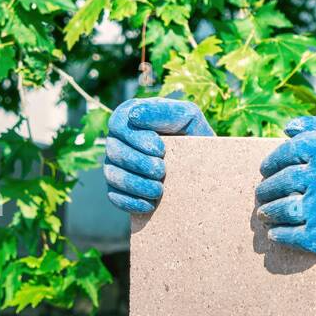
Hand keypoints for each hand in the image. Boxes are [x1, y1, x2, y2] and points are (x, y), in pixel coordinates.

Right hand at [104, 96, 213, 213]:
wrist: (204, 168)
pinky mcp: (119, 188)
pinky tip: (149, 204)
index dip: (135, 138)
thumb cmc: (195, 137)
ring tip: (158, 190)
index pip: (118, 123)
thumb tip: (134, 115)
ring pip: (112, 174)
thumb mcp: (188, 118)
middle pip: (114, 150)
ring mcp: (116, 164)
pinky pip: (114, 196)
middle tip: (161, 171)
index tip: (160, 149)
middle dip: (138, 163)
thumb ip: (165, 111)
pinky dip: (130, 201)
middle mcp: (119, 139)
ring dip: (135, 184)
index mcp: (132, 117)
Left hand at [254, 115, 315, 259]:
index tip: (268, 169)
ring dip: (268, 211)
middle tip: (263, 192)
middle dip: (267, 188)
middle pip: (279, 181)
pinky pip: (289, 234)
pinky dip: (279, 233)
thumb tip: (289, 128)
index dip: (273, 161)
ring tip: (265, 212)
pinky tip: (276, 232)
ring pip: (279, 208)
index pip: (286, 152)